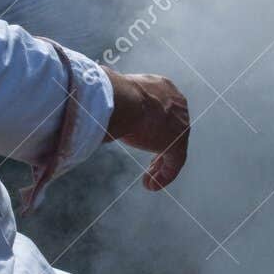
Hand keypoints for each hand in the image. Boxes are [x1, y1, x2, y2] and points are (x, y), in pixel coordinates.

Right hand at [103, 68, 189, 191]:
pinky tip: (150, 186)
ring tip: (149, 181)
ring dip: (161, 166)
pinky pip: (174, 162)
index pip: (164, 109)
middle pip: (172, 129)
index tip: (144, 138)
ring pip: (174, 148)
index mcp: (162, 87)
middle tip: (152, 164)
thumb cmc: (110, 94)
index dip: (155, 126)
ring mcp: (180, 123)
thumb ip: (113, 103)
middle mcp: (176, 102)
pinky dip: (165, 175)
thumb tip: (93, 106)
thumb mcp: (113, 95)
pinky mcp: (177, 142)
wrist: (121, 99)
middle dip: (161, 148)